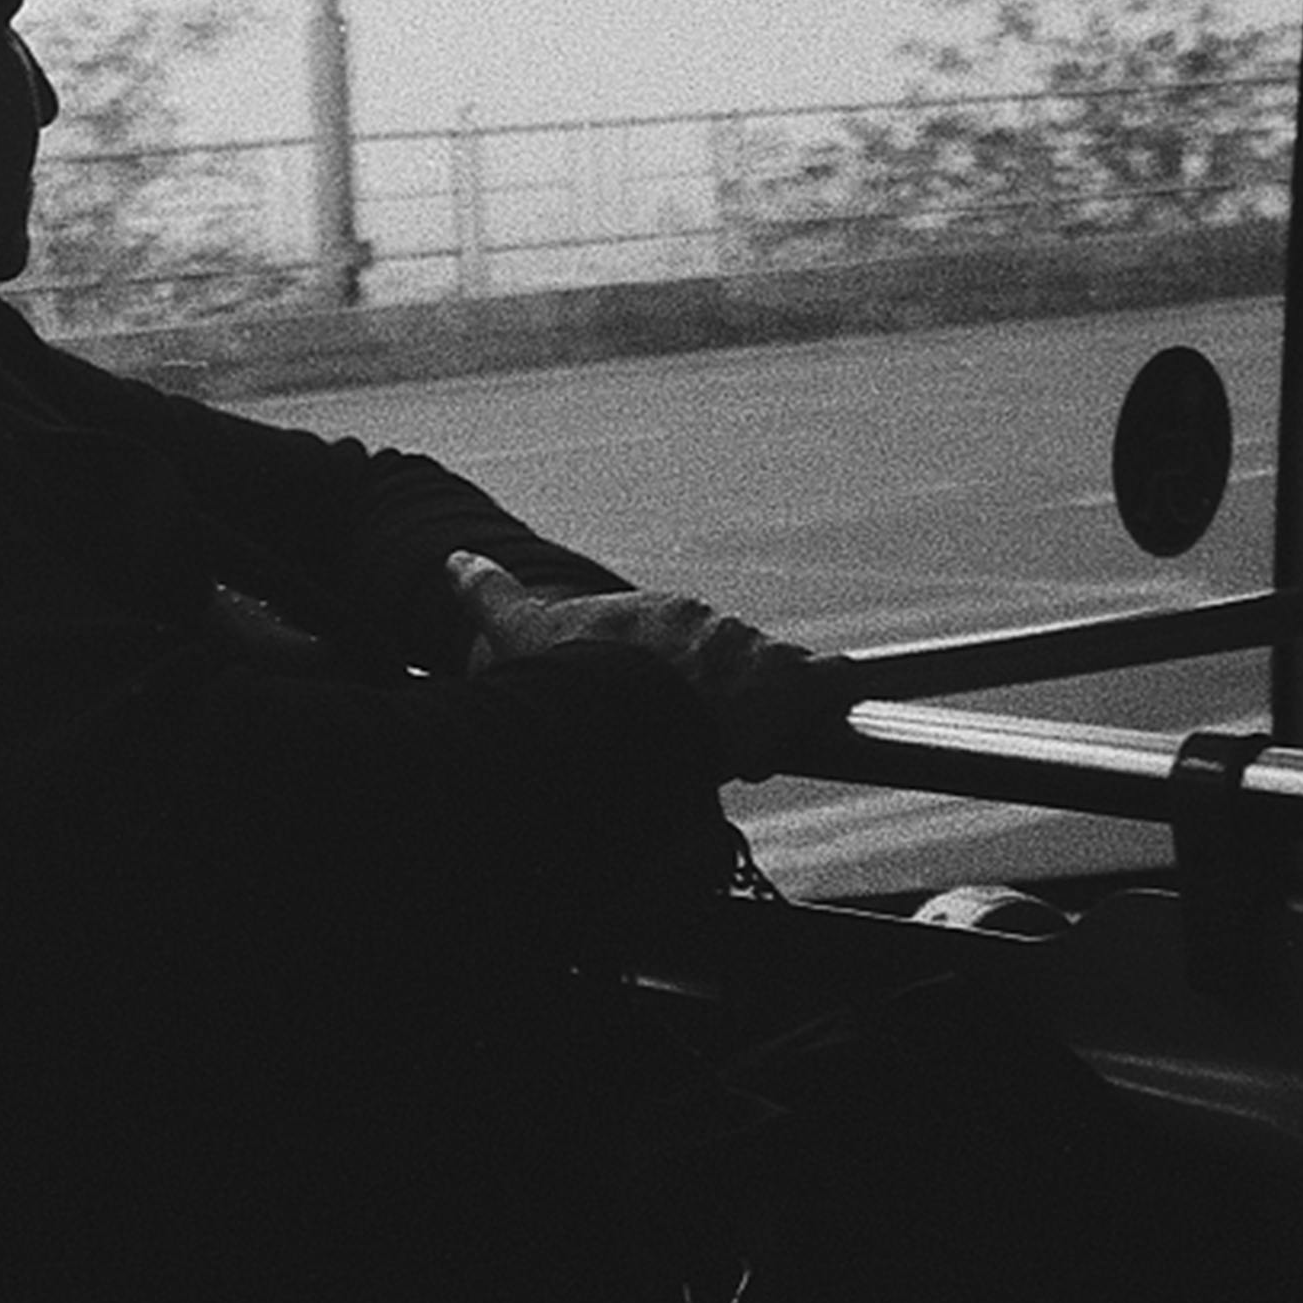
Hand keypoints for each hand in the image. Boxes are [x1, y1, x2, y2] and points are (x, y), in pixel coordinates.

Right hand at [448, 551, 837, 778]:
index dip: (674, 679)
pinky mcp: (794, 680)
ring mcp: (753, 651)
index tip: (662, 708)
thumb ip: (489, 594)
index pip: (680, 643)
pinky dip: (842, 692)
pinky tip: (850, 702)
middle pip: (728, 662)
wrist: (628, 710)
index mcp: (657, 614)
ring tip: (744, 743)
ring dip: (766, 705)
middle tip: (697, 737)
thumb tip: (453, 560)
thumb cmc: (574, 676)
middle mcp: (709, 623)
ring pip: (772, 677)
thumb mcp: (522, 634)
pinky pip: (835, 681)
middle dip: (720, 695)